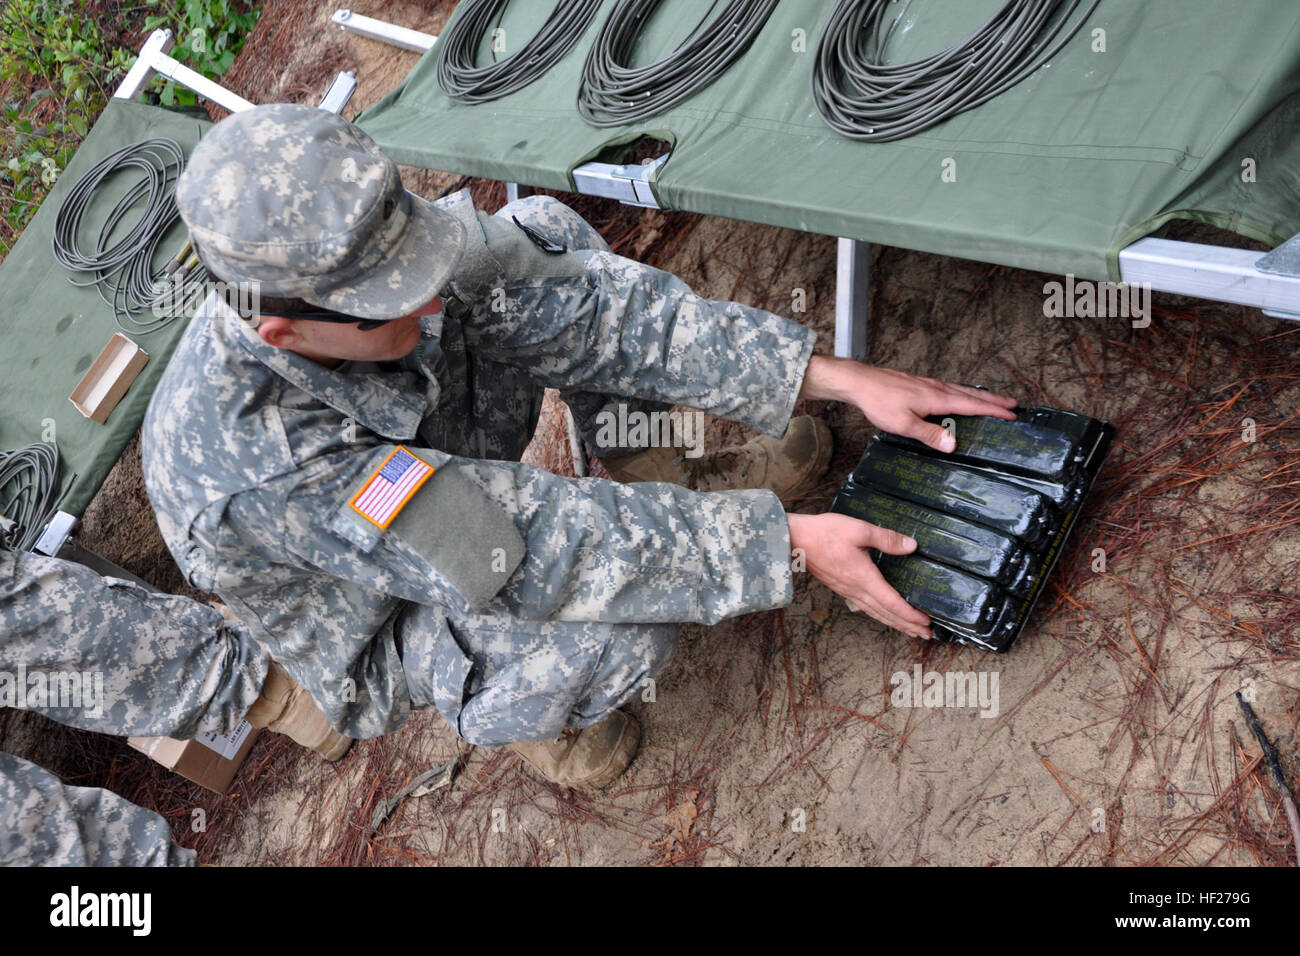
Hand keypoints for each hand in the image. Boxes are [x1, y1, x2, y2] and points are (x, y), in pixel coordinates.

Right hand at [787, 511, 931, 638]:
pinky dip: (880, 615)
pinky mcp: (841, 588)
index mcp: (863, 578)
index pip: (892, 603)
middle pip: (886, 614)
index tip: (926, 622)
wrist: (795, 540)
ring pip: (875, 613)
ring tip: (911, 631)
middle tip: (926, 635)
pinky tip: (884, 615)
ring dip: (895, 624)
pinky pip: (865, 608)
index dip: (910, 614)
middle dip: (908, 626)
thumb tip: (911, 545)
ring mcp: (847, 591)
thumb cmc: (823, 533)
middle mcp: (856, 590)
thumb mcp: (858, 529)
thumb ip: (886, 538)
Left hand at [799, 356, 1017, 451]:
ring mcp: (929, 384)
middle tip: (1013, 405)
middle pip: (972, 395)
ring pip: (961, 390)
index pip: (973, 405)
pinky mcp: (920, 384)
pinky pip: (949, 388)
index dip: (994, 410)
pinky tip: (958, 396)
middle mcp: (937, 388)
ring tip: (993, 401)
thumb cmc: (879, 402)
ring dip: (980, 396)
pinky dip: (963, 393)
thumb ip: (928, 434)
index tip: (1012, 414)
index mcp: (937, 398)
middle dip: (994, 401)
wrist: (861, 382)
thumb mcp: (903, 424)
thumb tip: (952, 444)